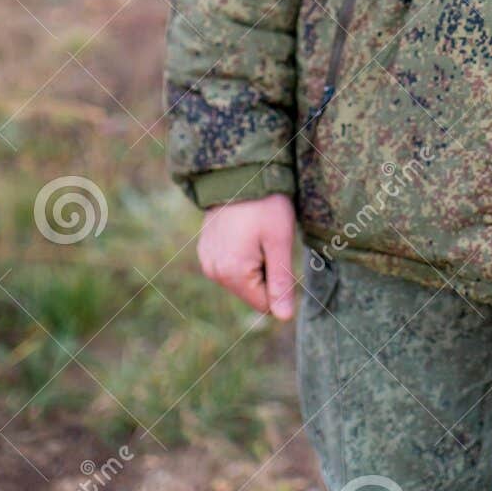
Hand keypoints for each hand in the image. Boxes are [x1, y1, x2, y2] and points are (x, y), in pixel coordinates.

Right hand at [197, 193, 297, 318]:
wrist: (238, 172)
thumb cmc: (265, 205)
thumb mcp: (280, 241)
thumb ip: (281, 282)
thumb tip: (284, 318)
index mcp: (232, 273)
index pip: (265, 303)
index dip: (281, 283)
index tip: (280, 252)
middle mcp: (214, 272)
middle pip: (253, 291)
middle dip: (267, 272)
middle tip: (270, 240)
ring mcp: (207, 260)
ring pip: (242, 278)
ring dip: (256, 263)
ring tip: (258, 232)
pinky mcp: (206, 249)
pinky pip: (231, 264)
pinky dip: (244, 254)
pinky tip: (246, 230)